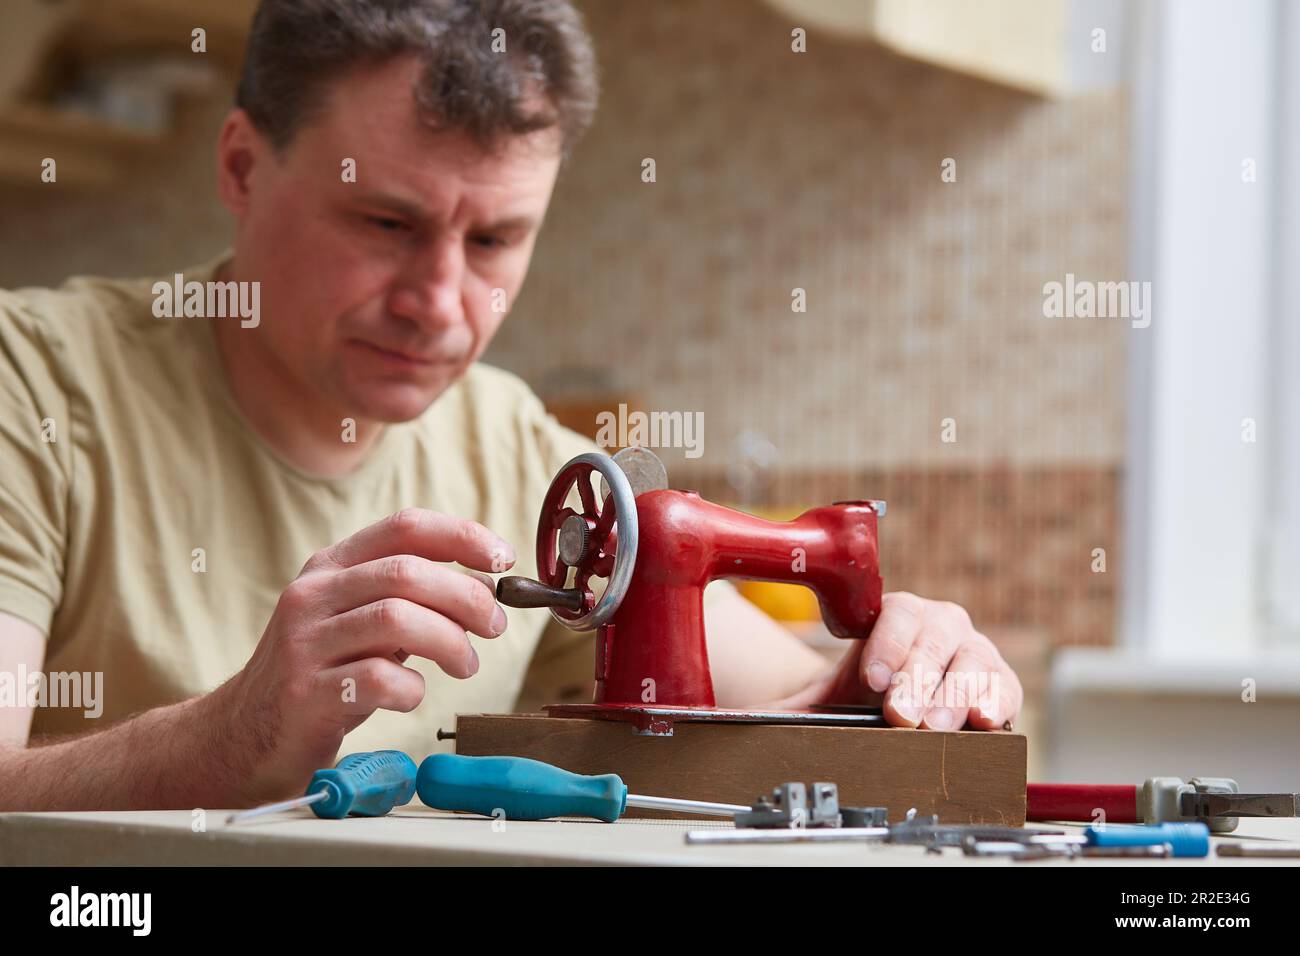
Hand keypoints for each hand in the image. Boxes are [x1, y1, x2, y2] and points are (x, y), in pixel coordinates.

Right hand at [212, 508, 515, 801]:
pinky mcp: (304, 694)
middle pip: (407, 573)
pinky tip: (411, 696)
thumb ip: (412, 599)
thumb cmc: (322, 674)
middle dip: (467, 598)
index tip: (501, 559)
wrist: (244, 735)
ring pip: (396, 619)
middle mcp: (313, 595)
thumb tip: (486, 587)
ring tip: (465, 664)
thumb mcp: (361, 622)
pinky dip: (411, 689)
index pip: (405, 527)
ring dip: (450, 642)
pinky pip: (377, 679)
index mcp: (331, 567)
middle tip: (493, 626)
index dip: (462, 536)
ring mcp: (304, 643)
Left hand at [775, 592, 1022, 730]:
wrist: (882, 714)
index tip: (869, 679)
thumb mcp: (812, 701)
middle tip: (902, 715)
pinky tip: (987, 720)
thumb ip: (780, 708)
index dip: (886, 644)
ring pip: (973, 662)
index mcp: (896, 614)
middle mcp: (939, 625)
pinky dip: (998, 701)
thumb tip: (730, 722)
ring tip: (939, 725)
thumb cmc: (852, 701)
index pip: (897, 615)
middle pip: (936, 640)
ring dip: (957, 694)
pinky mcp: (998, 684)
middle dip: (918, 678)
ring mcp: (972, 651)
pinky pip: (1004, 687)